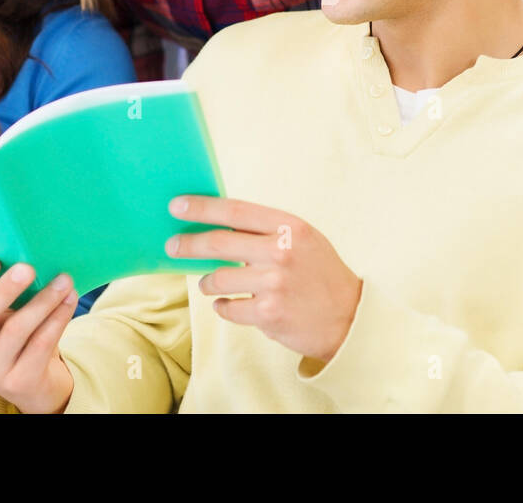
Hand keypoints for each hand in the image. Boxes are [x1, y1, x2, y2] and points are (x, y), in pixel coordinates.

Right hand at [0, 258, 78, 413]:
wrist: (31, 382)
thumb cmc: (12, 335)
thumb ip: (2, 293)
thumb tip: (27, 254)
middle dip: (5, 289)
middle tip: (28, 268)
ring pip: (17, 329)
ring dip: (43, 300)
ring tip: (63, 281)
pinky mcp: (19, 381)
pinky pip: (41, 343)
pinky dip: (58, 317)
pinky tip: (69, 299)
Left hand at [167, 195, 361, 363]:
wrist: (349, 318)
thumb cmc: (320, 274)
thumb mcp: (302, 239)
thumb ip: (266, 230)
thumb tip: (217, 223)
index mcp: (289, 226)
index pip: (235, 211)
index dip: (202, 207)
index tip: (177, 205)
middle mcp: (281, 251)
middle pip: (218, 243)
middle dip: (188, 244)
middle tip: (172, 246)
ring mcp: (274, 284)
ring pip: (217, 280)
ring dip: (208, 283)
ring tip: (211, 284)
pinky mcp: (268, 314)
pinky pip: (227, 308)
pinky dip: (223, 306)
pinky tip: (229, 304)